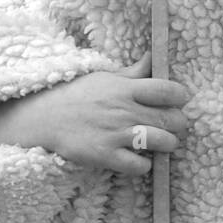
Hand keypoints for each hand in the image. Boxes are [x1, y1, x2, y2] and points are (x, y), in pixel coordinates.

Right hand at [0, 51, 190, 174]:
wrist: (42, 117)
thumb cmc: (77, 95)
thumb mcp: (105, 77)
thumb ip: (134, 72)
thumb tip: (153, 57)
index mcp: (125, 88)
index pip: (168, 90)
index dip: (180, 97)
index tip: (179, 101)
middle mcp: (124, 110)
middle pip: (171, 119)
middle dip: (178, 124)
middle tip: (171, 125)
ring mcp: (115, 134)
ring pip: (162, 142)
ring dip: (167, 144)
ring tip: (161, 143)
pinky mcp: (105, 155)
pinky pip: (139, 165)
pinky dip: (144, 164)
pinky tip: (139, 158)